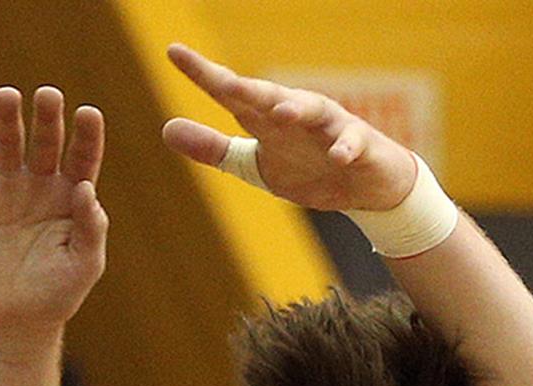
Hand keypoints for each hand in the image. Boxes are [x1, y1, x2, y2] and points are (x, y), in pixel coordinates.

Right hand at [0, 85, 108, 339]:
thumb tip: (86, 188)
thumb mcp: (84, 265)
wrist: (10, 321)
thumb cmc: (55, 295)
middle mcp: (40, 185)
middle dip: (48, 118)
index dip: (87, 135)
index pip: (83, 157)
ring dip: (7, 119)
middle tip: (49, 95)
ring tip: (7, 95)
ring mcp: (5, 189)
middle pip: (45, 141)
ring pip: (6, 145)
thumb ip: (91, 228)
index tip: (88, 114)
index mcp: (71, 197)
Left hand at [158, 44, 419, 213]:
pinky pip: (353, 143)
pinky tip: (338, 155)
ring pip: (313, 109)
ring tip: (280, 112)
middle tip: (222, 81)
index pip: (230, 92)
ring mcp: (330, 127)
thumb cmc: (310, 169)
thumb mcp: (254, 165)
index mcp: (266, 118)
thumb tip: (166, 128)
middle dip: (247, 88)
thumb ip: (213, 148)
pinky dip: (346, 147)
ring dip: (297, 109)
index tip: (174, 52)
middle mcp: (296, 114)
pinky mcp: (360, 147)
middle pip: (268, 95)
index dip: (203, 74)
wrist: (367, 188)